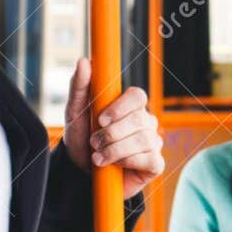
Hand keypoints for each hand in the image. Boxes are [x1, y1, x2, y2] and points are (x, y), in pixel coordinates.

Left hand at [64, 64, 164, 199]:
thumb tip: (84, 61)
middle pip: (139, 120)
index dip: (121, 107)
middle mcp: (145, 122)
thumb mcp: (75, 112)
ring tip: (98, 157)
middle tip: (94, 142)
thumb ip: (80, 86)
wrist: (81, 171)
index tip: (101, 119)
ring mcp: (153, 142)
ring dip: (115, 150)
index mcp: (130, 106)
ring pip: (143, 140)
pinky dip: (128, 162)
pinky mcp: (155, 164)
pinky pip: (150, 159)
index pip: (138, 96)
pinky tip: (115, 166)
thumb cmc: (81, 138)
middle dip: (112, 134)